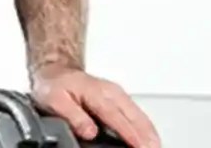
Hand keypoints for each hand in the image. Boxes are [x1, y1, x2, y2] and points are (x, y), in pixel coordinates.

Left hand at [31, 63, 160, 147]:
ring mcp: (118, 94)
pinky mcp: (119, 98)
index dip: (131, 135)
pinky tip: (149, 137)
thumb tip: (89, 131)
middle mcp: (111, 92)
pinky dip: (146, 126)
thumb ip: (73, 116)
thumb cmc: (55, 85)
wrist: (57, 71)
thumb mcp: (55, 100)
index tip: (141, 147)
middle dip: (147, 136)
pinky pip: (138, 113)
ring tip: (155, 146)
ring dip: (149, 132)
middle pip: (135, 117)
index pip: (118, 119)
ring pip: (140, 115)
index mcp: (97, 93)